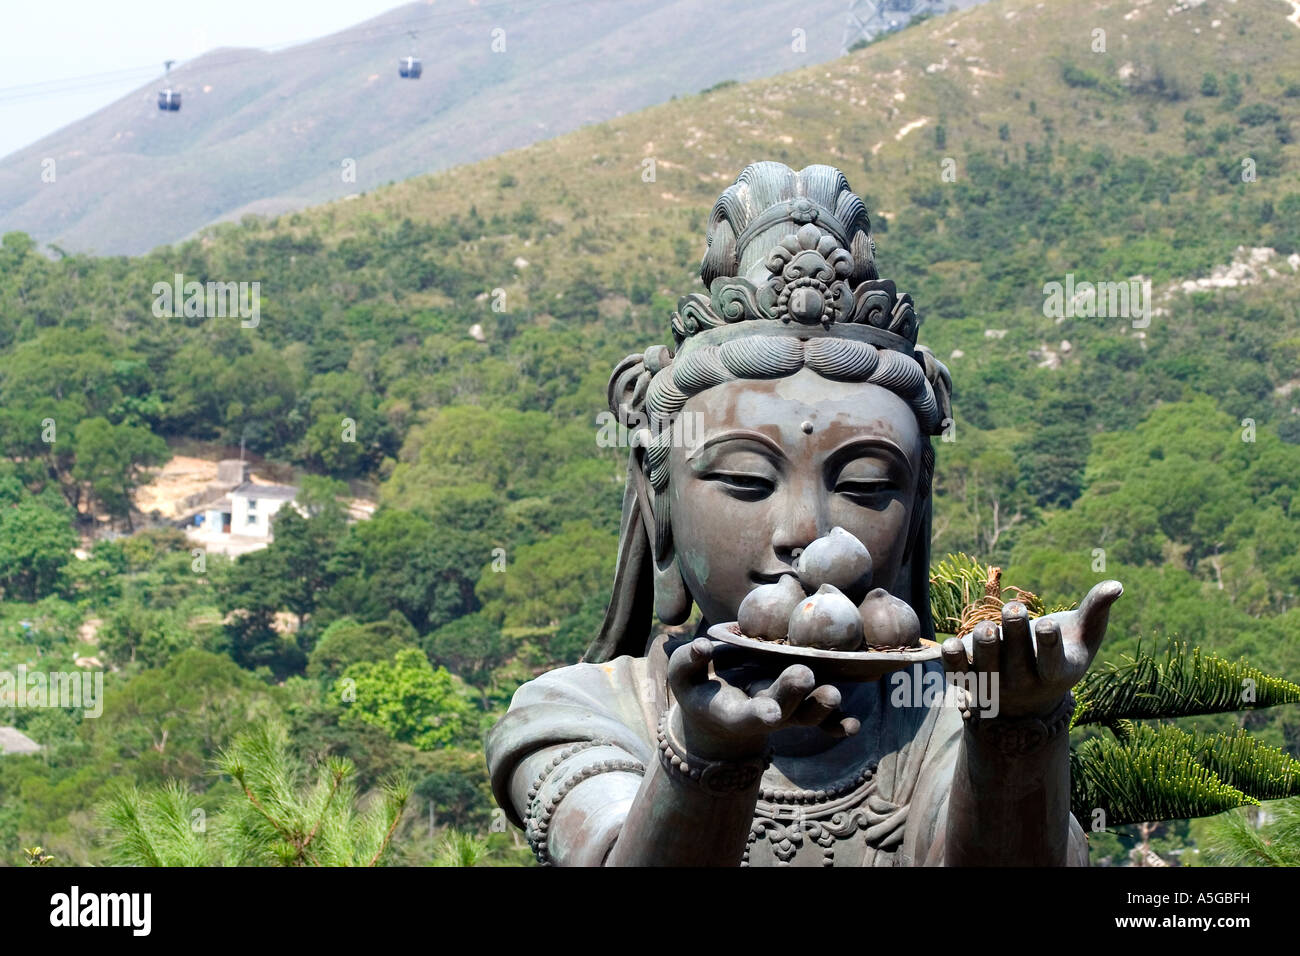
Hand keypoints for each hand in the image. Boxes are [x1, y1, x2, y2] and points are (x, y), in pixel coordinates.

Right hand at [667, 637, 858, 760]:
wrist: (720, 708)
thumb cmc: (698, 686)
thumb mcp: (683, 675)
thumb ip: (688, 662)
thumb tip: (702, 647)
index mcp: (732, 712)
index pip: (746, 715)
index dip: (758, 713)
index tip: (769, 712)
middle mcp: (763, 714)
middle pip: (782, 709)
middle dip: (793, 694)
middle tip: (804, 674)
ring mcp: (786, 713)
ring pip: (807, 714)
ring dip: (822, 707)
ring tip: (833, 694)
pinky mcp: (801, 705)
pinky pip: (823, 719)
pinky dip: (836, 724)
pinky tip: (852, 726)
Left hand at [940, 580, 1122, 718]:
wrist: (1028, 702)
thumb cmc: (1061, 657)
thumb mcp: (1082, 637)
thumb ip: (1097, 611)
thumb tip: (1117, 584)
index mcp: (1057, 673)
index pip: (1052, 663)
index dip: (1048, 643)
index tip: (1047, 623)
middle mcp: (1025, 684)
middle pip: (1016, 657)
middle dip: (1014, 629)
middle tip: (1014, 608)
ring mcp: (996, 685)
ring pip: (986, 662)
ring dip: (985, 640)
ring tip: (989, 625)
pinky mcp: (969, 683)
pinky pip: (956, 672)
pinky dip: (952, 658)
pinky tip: (950, 643)